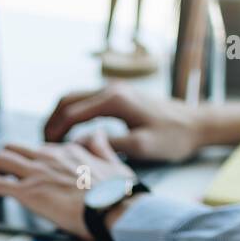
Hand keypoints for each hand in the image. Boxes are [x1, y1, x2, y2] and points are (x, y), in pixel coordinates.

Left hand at [0, 134, 134, 238]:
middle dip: (0, 159)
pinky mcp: (29, 192)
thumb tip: (97, 132)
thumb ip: (102, 147)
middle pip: (12, 148)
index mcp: (69, 150)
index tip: (26, 171)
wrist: (116, 208)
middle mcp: (49, 157)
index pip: (40, 149)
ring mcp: (38, 173)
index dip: (29, 160)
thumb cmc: (119, 193)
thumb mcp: (114, 162)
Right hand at [43, 85, 239, 162]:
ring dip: (59, 117)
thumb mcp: (142, 147)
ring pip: (74, 98)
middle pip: (66, 100)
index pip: (71, 113)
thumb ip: (108, 145)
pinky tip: (71, 134)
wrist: (196, 123)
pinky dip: (71, 115)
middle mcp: (111, 89)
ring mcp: (114, 90)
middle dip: (50, 121)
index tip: (45, 150)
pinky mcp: (118, 96)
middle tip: (43, 145)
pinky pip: (85, 102)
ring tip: (52, 140)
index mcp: (114, 100)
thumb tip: (79, 145)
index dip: (53, 132)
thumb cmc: (173, 138)